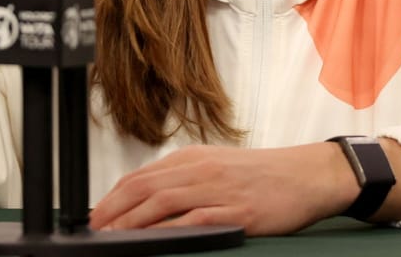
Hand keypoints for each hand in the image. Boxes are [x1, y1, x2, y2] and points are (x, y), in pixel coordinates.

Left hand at [88, 143, 358, 235]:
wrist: (307, 175)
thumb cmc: (263, 176)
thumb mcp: (217, 168)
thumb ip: (184, 180)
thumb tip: (146, 197)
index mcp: (193, 159)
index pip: (141, 176)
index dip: (112, 196)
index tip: (94, 215)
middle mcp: (201, 170)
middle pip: (144, 187)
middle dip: (112, 210)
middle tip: (93, 229)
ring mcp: (218, 190)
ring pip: (163, 202)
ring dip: (132, 221)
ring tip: (112, 237)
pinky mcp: (237, 212)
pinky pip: (196, 220)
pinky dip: (170, 230)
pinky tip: (153, 240)